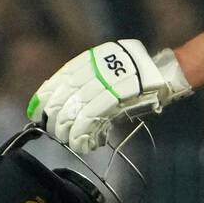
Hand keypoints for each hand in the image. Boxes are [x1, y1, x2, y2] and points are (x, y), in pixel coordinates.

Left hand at [28, 39, 191, 152]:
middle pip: (66, 96)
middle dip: (56, 118)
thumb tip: (64, 102)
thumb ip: (90, 78)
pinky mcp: (117, 99)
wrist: (166, 74)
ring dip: (69, 130)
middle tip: (54, 131)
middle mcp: (97, 68)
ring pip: (76, 110)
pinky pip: (93, 119)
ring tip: (69, 141)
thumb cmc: (137, 74)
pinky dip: (85, 133)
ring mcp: (107, 83)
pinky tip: (84, 142)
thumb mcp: (110, 67)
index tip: (38, 111)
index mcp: (93, 59)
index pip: (61, 79)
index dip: (46, 97)